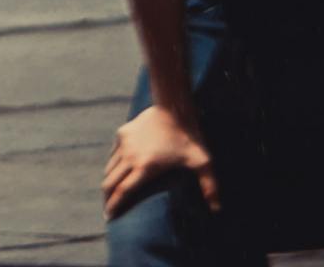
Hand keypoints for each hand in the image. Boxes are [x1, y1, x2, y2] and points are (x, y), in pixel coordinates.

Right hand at [101, 104, 215, 215]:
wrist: (174, 106)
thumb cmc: (189, 136)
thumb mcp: (203, 162)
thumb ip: (210, 186)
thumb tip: (217, 209)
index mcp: (145, 167)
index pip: (123, 191)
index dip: (114, 206)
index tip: (110, 217)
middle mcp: (130, 156)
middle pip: (110, 182)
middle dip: (107, 198)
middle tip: (108, 209)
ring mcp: (124, 144)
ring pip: (110, 168)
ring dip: (109, 182)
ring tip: (111, 193)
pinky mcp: (122, 133)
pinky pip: (113, 154)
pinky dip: (113, 166)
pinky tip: (117, 171)